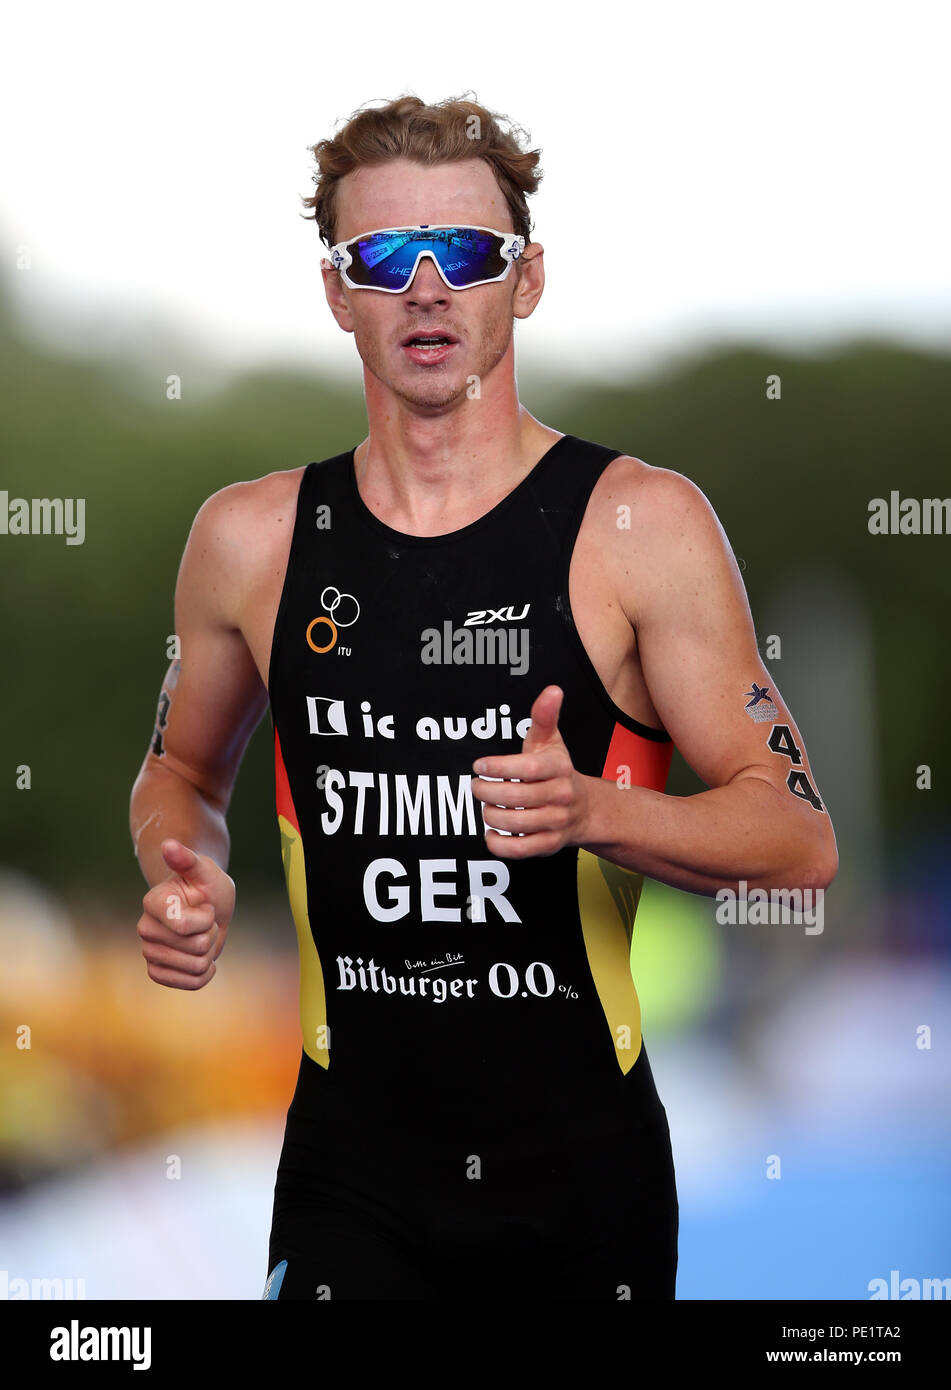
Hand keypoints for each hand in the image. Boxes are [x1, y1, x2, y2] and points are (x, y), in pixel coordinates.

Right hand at [136, 839, 234, 989]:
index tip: (205, 905)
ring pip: (196, 968)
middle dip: (210, 934)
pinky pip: (190, 984)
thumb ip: (187, 859)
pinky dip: (205, 973)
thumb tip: (168, 844)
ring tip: (202, 935)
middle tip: (205, 920)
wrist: (205, 905)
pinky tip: (203, 958)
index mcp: (153, 902)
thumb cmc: (205, 884)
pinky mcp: (157, 971)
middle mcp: (145, 928)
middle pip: (195, 949)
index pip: (184, 926)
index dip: (206, 919)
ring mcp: (149, 952)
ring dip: (209, 952)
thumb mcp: (204, 870)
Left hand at [470, 685, 590, 857]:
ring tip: (486, 805)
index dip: (498, 768)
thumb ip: (544, 716)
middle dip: (486, 791)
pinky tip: (491, 831)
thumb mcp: (550, 741)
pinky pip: (518, 850)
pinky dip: (497, 843)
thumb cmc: (556, 770)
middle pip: (515, 797)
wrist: (585, 809)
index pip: (527, 769)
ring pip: (513, 823)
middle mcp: (560, 796)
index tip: (479, 765)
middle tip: (476, 785)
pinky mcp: (548, 845)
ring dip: (490, 814)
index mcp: (558, 767)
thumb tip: (552, 690)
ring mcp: (556, 822)